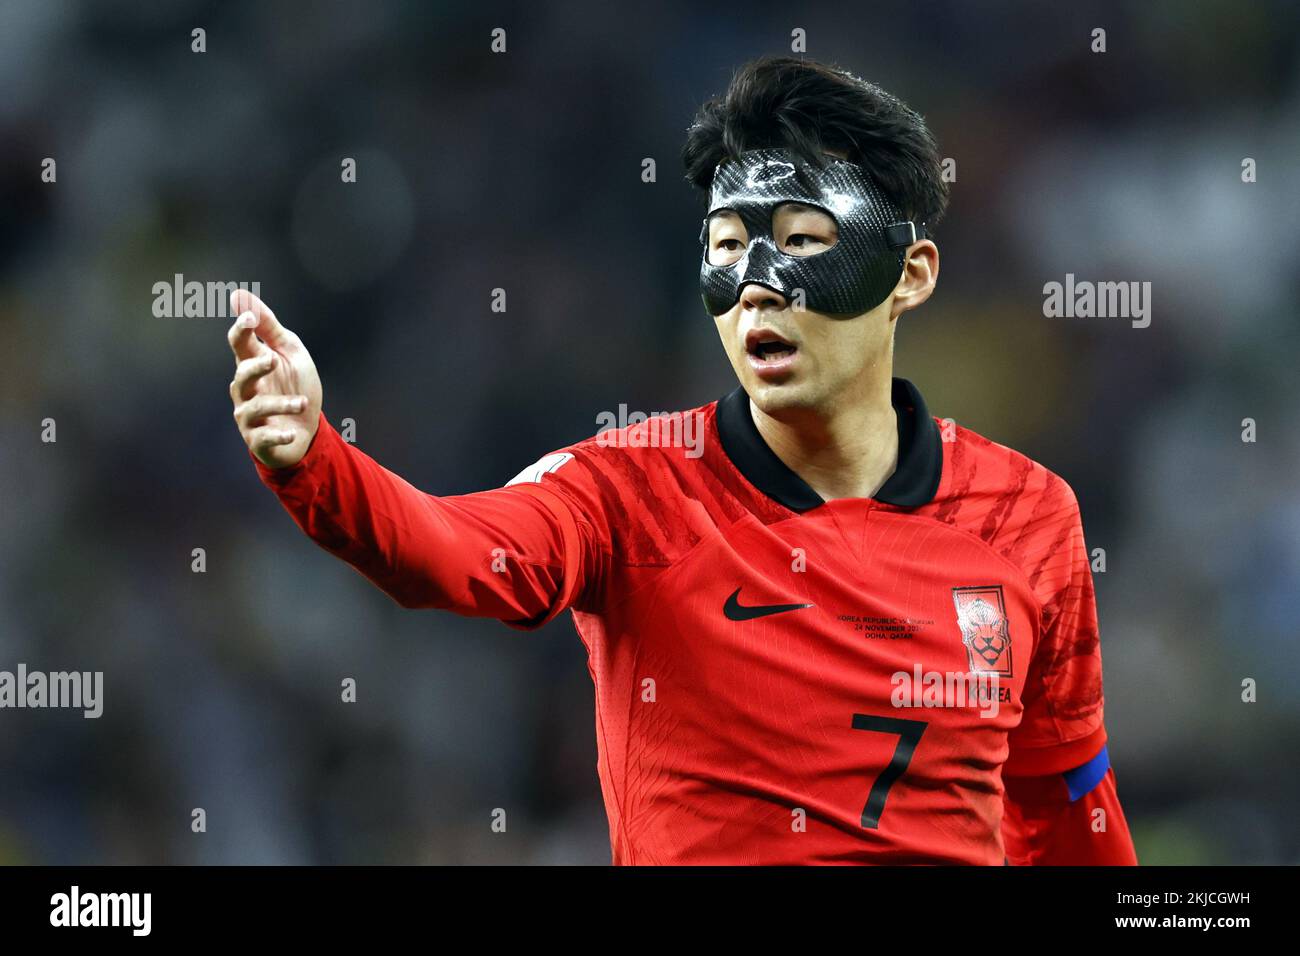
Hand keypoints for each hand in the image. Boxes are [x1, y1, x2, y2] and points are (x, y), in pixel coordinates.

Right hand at [227, 290, 322, 467]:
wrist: (308, 429)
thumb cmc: (295, 386)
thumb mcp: (289, 351)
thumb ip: (268, 326)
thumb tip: (239, 294)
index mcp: (253, 364)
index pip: (239, 344)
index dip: (242, 331)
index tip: (250, 319)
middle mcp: (246, 389)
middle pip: (242, 375)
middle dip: (255, 368)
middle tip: (274, 361)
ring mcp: (250, 416)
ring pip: (256, 407)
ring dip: (280, 403)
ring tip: (302, 402)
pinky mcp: (259, 440)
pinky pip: (263, 438)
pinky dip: (277, 435)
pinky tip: (291, 432)